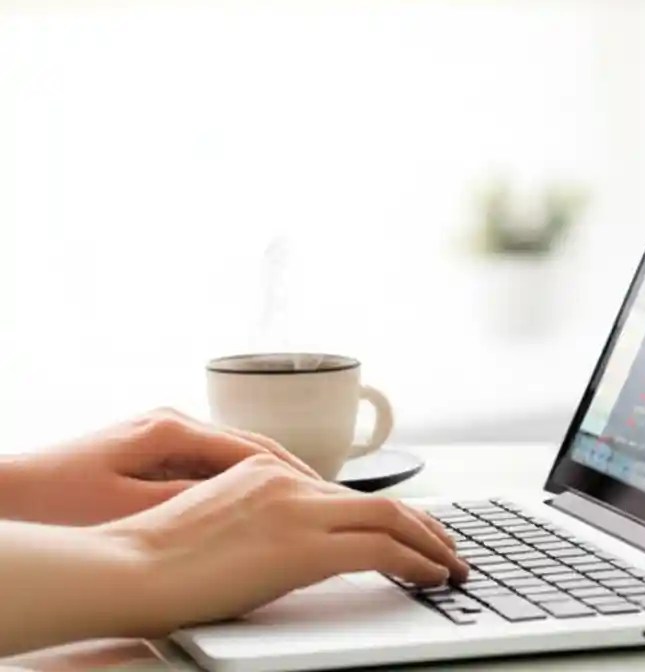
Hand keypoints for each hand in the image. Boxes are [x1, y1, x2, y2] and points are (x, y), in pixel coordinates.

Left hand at [0, 408, 318, 524]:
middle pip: (251, 446)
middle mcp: (173, 423)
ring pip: (235, 455)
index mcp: (171, 428)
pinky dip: (241, 483)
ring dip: (269, 478)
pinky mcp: (155, 451)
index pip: (252, 448)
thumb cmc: (57, 502)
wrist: (9, 493)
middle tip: (329, 500)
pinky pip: (212, 465)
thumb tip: (250, 499)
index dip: (293, 474)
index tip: (325, 495)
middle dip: (291, 472)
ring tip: (304, 503)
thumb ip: (195, 500)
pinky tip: (258, 505)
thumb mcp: (132, 506)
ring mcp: (165, 434)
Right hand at [100, 454, 465, 635]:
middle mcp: (288, 482)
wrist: (126, 570)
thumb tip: (292, 548)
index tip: (410, 532)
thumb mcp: (217, 526)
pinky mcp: (303, 543)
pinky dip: (416, 560)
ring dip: (430, 544)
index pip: (345, 494)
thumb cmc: (154, 562)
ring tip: (452, 565)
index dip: (387, 516)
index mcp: (265, 473)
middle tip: (447, 547)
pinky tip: (432, 575)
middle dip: (422, 526)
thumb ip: (261, 523)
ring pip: (390, 518)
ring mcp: (298, 508)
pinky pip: (380, 547)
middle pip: (378, 501)